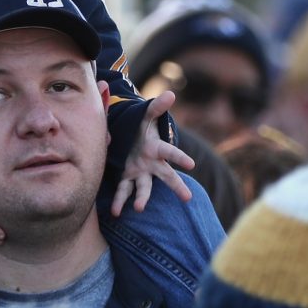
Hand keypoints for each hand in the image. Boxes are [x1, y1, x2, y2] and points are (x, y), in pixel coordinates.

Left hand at [111, 90, 196, 215]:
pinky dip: (119, 202)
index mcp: (157, 148)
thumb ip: (157, 107)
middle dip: (176, 186)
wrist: (132, 139)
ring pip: (144, 188)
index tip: (192, 164)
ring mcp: (141, 172)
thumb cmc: (142, 127)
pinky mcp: (128, 178)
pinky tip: (115, 213)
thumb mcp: (147, 116)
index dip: (180, 157)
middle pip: (166, 176)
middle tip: (187, 198)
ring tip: (139, 209)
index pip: (171, 152)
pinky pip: (124, 191)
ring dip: (142, 198)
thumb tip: (171, 94)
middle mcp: (152, 164)